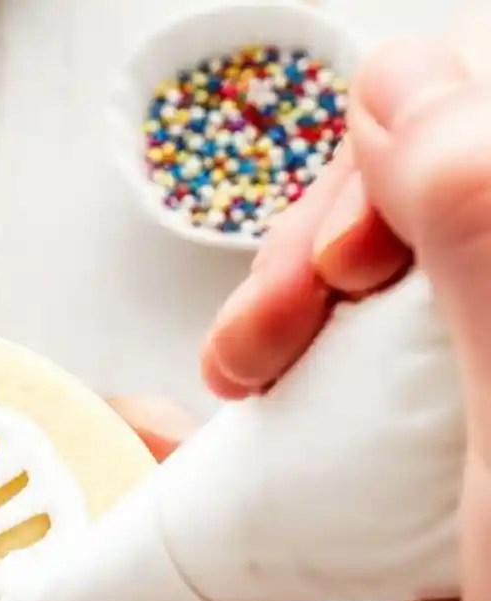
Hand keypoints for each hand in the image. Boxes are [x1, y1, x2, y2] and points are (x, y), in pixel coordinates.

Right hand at [201, 16, 490, 600]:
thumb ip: (489, 236)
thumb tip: (408, 84)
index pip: (487, 119)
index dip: (404, 154)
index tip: (346, 261)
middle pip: (415, 177)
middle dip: (314, 238)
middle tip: (275, 323)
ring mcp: (482, 352)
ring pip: (369, 251)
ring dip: (284, 294)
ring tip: (246, 370)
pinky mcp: (435, 404)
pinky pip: (348, 330)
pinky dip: (288, 347)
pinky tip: (262, 388)